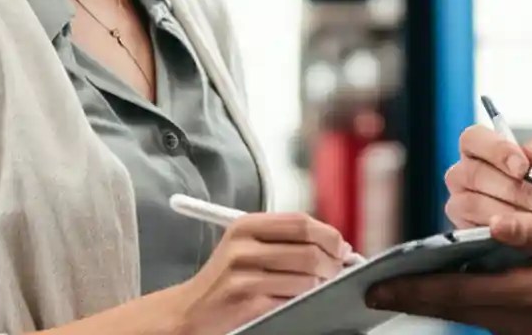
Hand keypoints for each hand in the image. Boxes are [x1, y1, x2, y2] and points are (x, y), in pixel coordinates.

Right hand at [173, 212, 349, 333]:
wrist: (190, 310)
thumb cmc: (227, 278)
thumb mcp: (248, 246)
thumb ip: (287, 239)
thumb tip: (337, 245)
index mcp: (246, 225)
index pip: (301, 222)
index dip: (329, 235)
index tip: (341, 248)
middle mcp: (243, 246)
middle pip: (308, 251)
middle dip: (331, 264)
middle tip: (336, 272)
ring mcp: (243, 276)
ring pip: (305, 279)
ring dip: (318, 287)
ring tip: (315, 288)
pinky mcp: (246, 303)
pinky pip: (290, 301)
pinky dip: (300, 303)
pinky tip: (295, 301)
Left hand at [366, 213, 531, 334]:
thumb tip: (495, 225)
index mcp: (529, 294)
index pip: (456, 292)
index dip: (414, 290)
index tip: (377, 288)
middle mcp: (522, 320)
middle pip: (454, 310)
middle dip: (413, 299)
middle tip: (373, 293)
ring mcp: (530, 332)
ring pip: (472, 317)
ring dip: (439, 303)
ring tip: (407, 288)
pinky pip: (494, 321)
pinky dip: (469, 306)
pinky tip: (462, 291)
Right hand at [444, 127, 531, 227]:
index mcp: (481, 147)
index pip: (473, 138)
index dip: (497, 151)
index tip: (524, 167)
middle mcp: (464, 172)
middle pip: (474, 173)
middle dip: (512, 189)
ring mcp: (460, 202)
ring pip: (473, 203)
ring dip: (510, 212)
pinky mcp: (463, 230)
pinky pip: (475, 229)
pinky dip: (503, 232)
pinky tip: (523, 233)